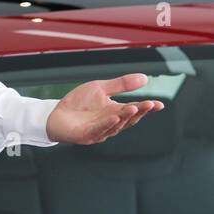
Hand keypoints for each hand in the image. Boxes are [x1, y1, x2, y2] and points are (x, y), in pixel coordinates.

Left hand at [46, 72, 163, 144]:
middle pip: (128, 119)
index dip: (147, 108)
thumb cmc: (78, 103)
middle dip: (139, 112)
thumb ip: (121, 85)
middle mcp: (110, 123)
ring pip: (115, 125)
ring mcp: (98, 131)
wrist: (54, 114)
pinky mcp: (85, 135)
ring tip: (134, 108)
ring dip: (125, 117)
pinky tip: (114, 117)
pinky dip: (107, 124)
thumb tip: (144, 78)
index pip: (134, 110)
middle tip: (150, 104)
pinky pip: (98, 130)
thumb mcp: (100, 89)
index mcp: (115, 112)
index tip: (159, 104)